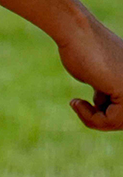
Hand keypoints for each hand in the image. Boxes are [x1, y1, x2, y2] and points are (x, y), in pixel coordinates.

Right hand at [58, 12, 122, 128]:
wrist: (78, 35)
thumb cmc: (83, 53)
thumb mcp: (102, 78)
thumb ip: (110, 89)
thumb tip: (107, 108)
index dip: (105, 116)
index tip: (85, 104)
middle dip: (101, 121)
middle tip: (79, 107)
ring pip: (119, 122)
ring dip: (94, 121)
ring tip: (78, 105)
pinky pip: (112, 119)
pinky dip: (91, 118)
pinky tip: (76, 102)